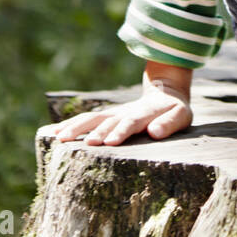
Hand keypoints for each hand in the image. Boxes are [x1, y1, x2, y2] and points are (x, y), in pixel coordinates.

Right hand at [50, 74, 192, 145]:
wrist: (165, 92)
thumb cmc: (175, 110)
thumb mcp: (181, 116)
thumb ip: (170, 123)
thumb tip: (154, 132)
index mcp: (143, 113)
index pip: (131, 123)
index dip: (120, 131)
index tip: (109, 142)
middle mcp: (124, 112)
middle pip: (107, 121)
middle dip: (95, 131)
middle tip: (83, 143)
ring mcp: (113, 113)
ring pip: (92, 118)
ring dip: (77, 128)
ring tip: (60, 138)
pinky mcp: (106, 117)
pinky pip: (86, 119)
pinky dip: (70, 125)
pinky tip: (54, 134)